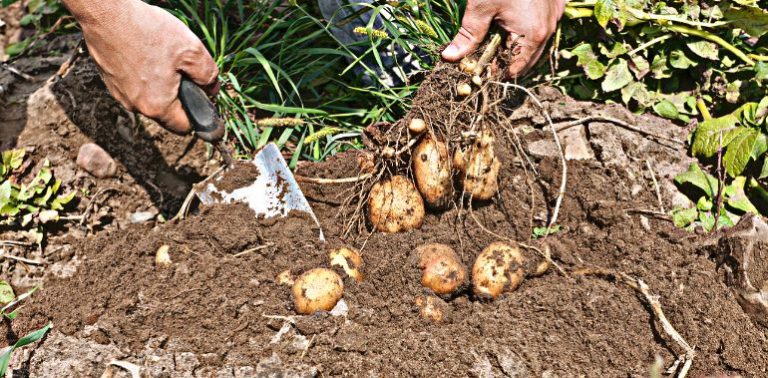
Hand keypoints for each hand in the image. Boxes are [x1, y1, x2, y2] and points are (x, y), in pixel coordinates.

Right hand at [74, 0, 218, 133]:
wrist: (106, 13)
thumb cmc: (148, 31)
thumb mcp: (191, 50)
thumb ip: (208, 75)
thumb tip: (212, 89)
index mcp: (157, 106)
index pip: (184, 127)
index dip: (197, 114)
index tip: (200, 95)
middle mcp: (135, 106)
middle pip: (166, 112)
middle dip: (178, 96)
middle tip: (182, 68)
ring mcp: (119, 94)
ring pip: (149, 97)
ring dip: (160, 83)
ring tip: (162, 56)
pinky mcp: (109, 80)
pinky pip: (134, 85)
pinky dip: (142, 74)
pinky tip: (144, 53)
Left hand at [441, 0, 564, 77]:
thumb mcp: (480, 7)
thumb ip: (468, 36)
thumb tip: (449, 57)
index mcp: (532, 36)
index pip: (514, 70)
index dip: (494, 74)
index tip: (475, 71)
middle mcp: (548, 29)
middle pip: (526, 61)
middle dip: (504, 63)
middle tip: (481, 60)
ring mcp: (555, 16)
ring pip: (535, 45)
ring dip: (515, 48)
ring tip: (493, 43)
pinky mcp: (555, 4)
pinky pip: (542, 27)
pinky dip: (525, 32)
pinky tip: (509, 26)